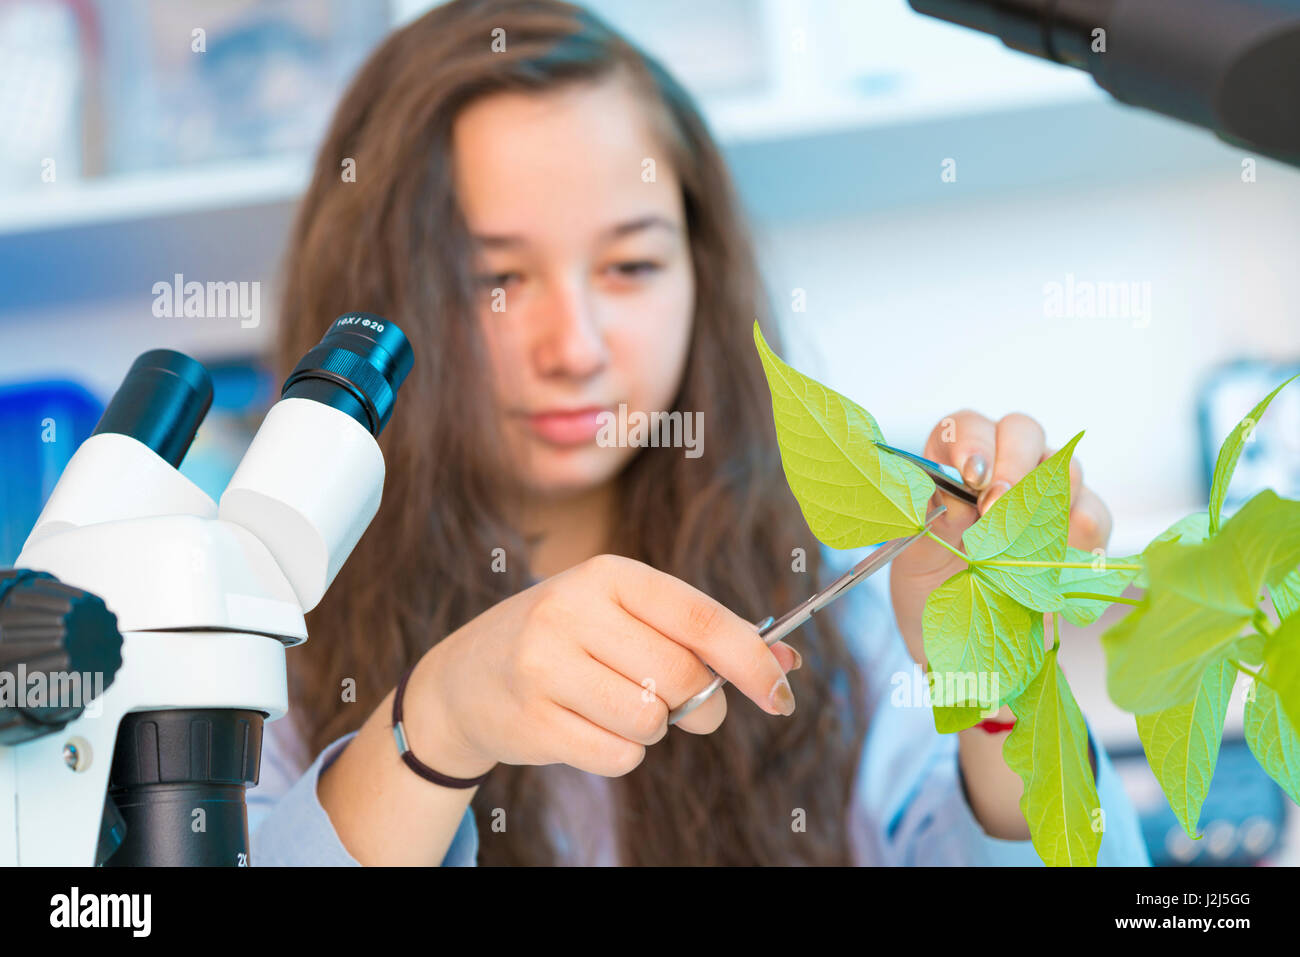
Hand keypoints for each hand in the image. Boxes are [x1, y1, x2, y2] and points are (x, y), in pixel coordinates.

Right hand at [404, 554, 801, 778]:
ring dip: (650, 728)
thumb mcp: (628, 618)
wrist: (466, 677)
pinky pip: (618, 756)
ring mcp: (545, 664)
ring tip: (613, 706)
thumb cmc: (570, 642)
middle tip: (677, 706)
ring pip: (651, 722)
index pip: (701, 618)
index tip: (782, 695)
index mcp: (609, 573)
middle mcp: (572, 609)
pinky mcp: (531, 718)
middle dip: (697, 704)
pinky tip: (585, 726)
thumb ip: (702, 636)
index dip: (751, 661)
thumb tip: (787, 664)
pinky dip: (620, 753)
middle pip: (681, 678)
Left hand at [888, 411, 1112, 666]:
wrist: (964, 635)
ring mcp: (1048, 489)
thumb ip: (932, 525)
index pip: (965, 426)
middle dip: (1012, 464)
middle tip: (995, 506)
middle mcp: (1004, 462)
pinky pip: (1093, 514)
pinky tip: (1047, 563)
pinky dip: (1073, 536)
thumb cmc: (931, 583)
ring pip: (1064, 467)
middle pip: (1022, 431)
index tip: (969, 475)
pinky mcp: (1081, 524)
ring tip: (1016, 545)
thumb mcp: (917, 558)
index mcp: (953, 459)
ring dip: (1043, 502)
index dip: (970, 442)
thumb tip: (950, 497)